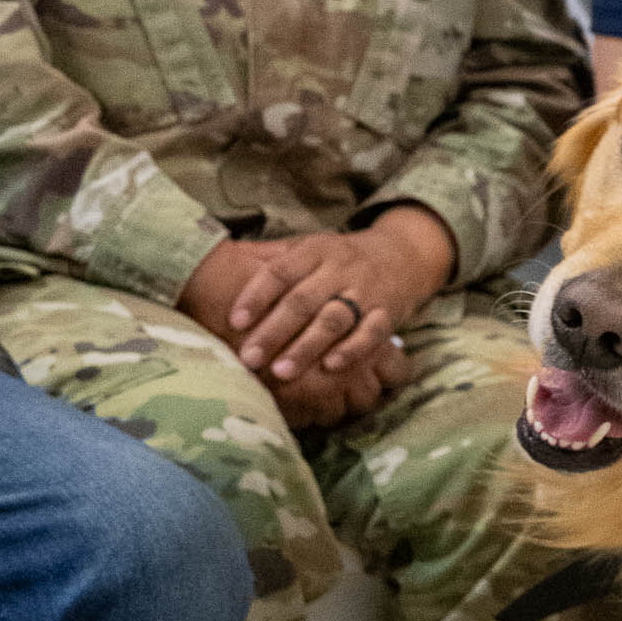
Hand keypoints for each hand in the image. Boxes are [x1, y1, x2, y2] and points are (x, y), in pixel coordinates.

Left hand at [183, 205, 453, 390]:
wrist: (401, 255)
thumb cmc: (339, 259)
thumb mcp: (308, 248)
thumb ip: (271, 259)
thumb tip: (219, 263)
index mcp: (314, 250)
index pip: (280, 271)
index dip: (255, 296)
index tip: (233, 321)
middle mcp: (340, 268)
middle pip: (303, 300)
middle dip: (274, 331)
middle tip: (249, 358)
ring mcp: (365, 291)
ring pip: (333, 319)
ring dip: (306, 347)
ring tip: (281, 372)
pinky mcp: (388, 312)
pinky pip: (371, 332)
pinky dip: (352, 350)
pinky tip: (330, 368)